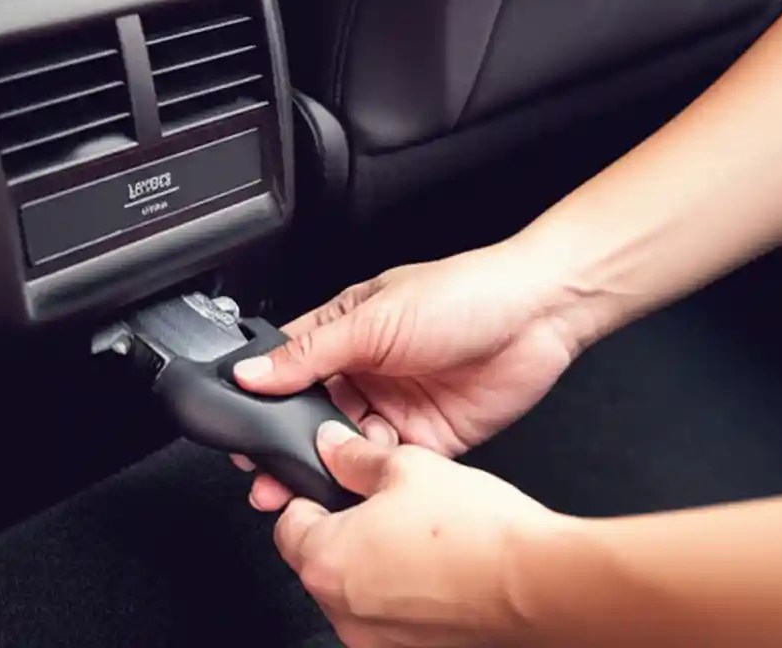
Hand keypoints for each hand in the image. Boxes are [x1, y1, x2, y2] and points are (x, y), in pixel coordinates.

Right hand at [234, 240, 582, 509]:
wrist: (540, 315)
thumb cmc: (464, 293)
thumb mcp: (374, 320)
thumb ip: (310, 354)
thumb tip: (251, 373)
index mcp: (345, 330)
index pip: (287, 368)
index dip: (262, 399)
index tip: (241, 432)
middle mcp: (367, 369)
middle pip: (311, 417)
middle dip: (287, 446)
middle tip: (265, 476)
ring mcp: (396, 405)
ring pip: (345, 447)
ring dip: (323, 468)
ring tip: (300, 488)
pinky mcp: (428, 438)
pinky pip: (387, 467)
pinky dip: (368, 480)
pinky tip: (352, 487)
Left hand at [277, 421, 570, 647]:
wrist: (536, 584)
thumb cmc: (475, 532)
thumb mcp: (408, 466)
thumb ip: (356, 457)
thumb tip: (333, 447)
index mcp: (324, 560)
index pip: (287, 524)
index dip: (309, 496)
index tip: (331, 486)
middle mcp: (342, 610)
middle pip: (318, 561)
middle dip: (343, 531)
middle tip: (384, 506)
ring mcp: (375, 640)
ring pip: (354, 591)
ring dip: (372, 565)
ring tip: (418, 537)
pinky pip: (388, 617)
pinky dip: (401, 595)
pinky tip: (434, 570)